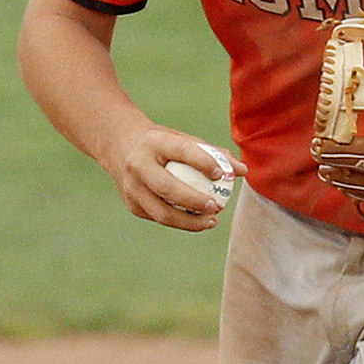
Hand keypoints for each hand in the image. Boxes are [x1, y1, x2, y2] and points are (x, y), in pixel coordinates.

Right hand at [105, 126, 237, 231]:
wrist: (121, 147)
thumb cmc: (164, 144)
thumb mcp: (185, 141)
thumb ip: (215, 154)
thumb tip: (243, 171)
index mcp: (154, 142)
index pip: (181, 151)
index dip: (203, 162)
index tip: (222, 175)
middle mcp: (137, 164)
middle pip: (167, 188)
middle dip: (195, 201)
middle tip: (218, 206)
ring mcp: (131, 187)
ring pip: (162, 212)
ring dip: (190, 221)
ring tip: (212, 221)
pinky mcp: (132, 204)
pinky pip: (159, 217)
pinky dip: (181, 222)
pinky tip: (198, 221)